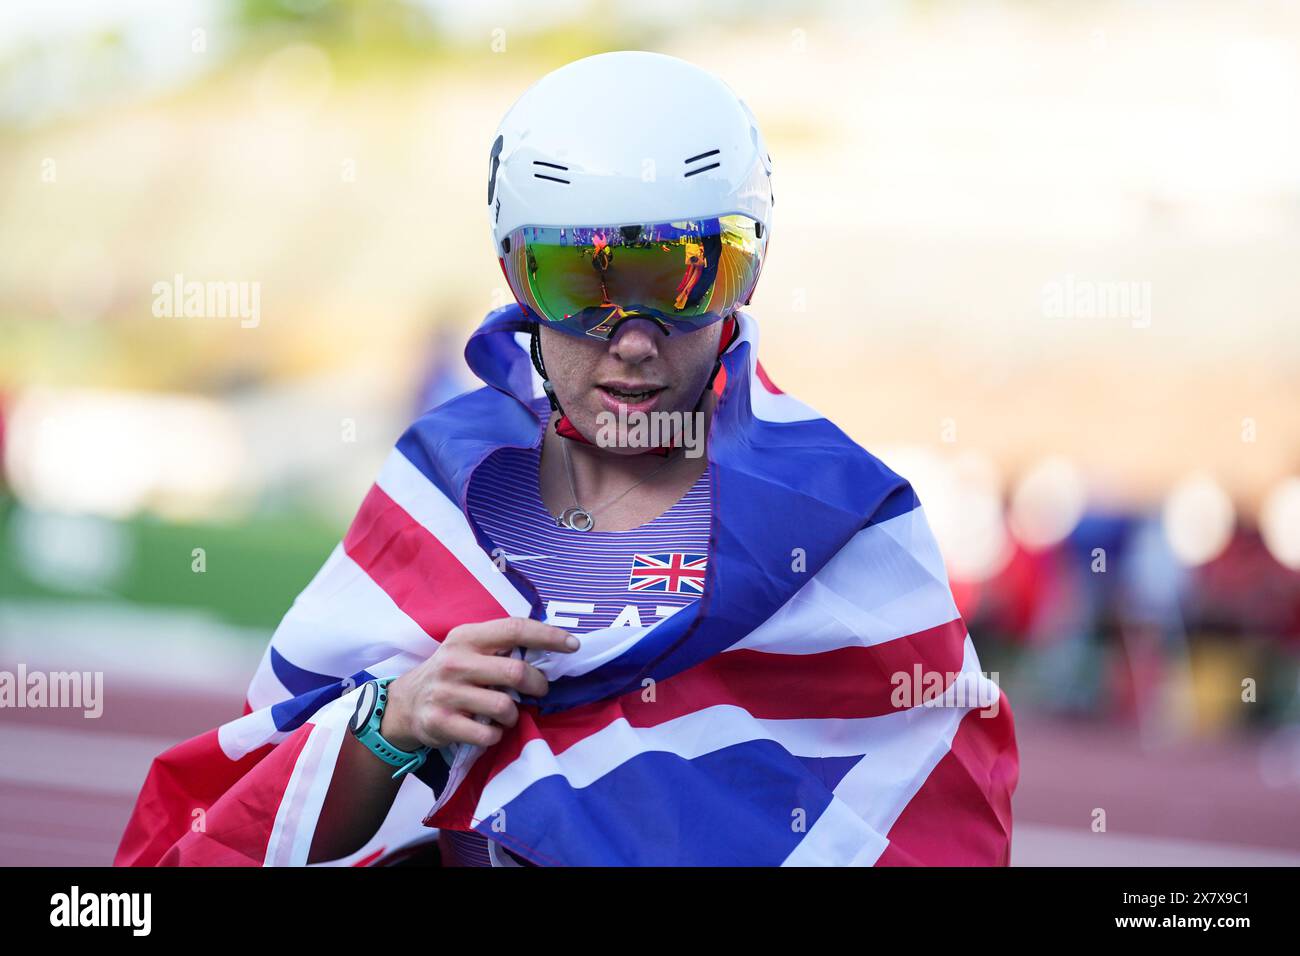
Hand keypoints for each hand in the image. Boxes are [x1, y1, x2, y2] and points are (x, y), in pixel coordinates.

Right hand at [380, 618, 578, 750]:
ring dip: (515, 714)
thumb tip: (551, 647)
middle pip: (515, 672)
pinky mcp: (441, 722)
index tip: (573, 645)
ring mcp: (446, 693)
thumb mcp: (469, 648)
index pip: (515, 629)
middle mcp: (456, 662)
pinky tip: (489, 729)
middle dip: (537, 684)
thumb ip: (501, 646)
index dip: (548, 636)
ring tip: (507, 713)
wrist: (405, 704)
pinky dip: (497, 735)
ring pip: (504, 707)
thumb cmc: (451, 673)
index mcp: (467, 637)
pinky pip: (487, 734)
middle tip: (539, 690)